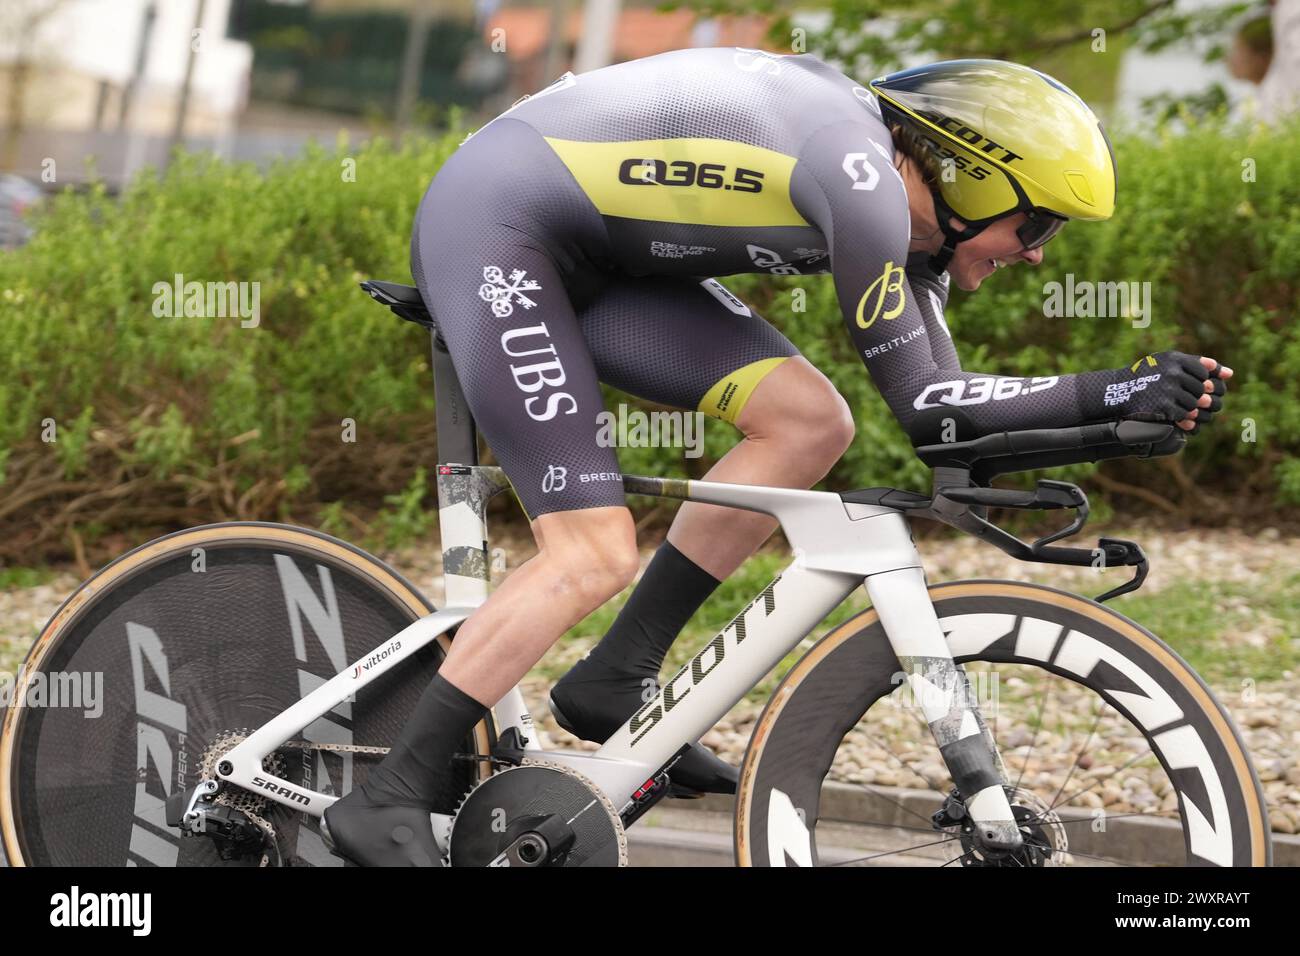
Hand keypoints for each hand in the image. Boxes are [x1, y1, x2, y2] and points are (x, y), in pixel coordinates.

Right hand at [1090, 351, 1229, 434]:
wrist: (1120, 390)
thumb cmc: (1149, 374)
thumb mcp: (1169, 362)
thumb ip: (1199, 364)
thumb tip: (1230, 374)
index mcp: (1175, 359)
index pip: (1203, 373)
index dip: (1202, 382)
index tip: (1193, 385)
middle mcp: (1172, 373)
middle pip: (1201, 389)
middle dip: (1200, 397)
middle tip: (1192, 401)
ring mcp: (1168, 391)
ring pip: (1194, 403)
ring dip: (1192, 409)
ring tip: (1183, 408)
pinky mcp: (1163, 407)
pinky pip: (1184, 414)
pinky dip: (1185, 419)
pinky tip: (1179, 417)